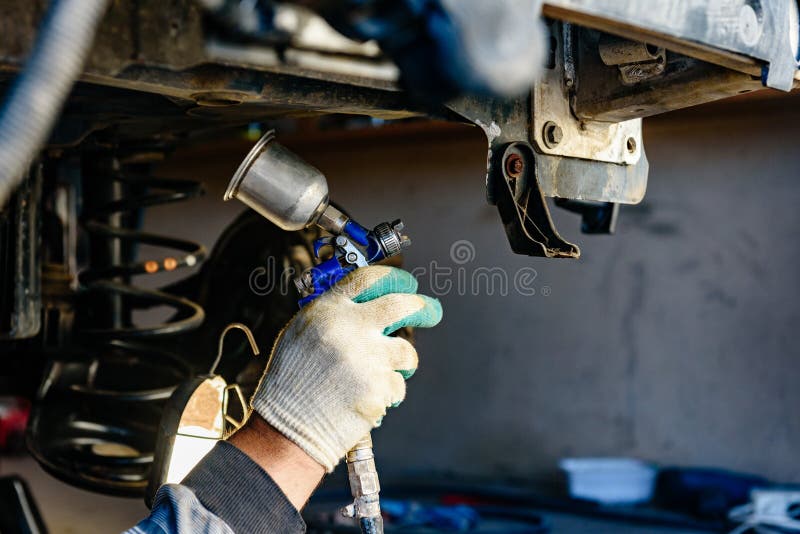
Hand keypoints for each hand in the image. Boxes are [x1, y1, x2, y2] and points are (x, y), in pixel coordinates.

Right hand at [250, 266, 442, 471]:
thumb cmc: (291, 384)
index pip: (371, 279)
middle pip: (403, 305)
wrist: (287, 429)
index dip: (395, 279)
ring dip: (402, 363)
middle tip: (431, 312)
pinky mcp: (378, 387)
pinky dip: (388, 393)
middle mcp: (350, 328)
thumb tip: (369, 305)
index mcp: (328, 311)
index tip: (408, 285)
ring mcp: (367, 358)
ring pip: (406, 351)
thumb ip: (333, 316)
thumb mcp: (300, 334)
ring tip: (382, 375)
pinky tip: (366, 399)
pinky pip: (398, 385)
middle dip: (423, 308)